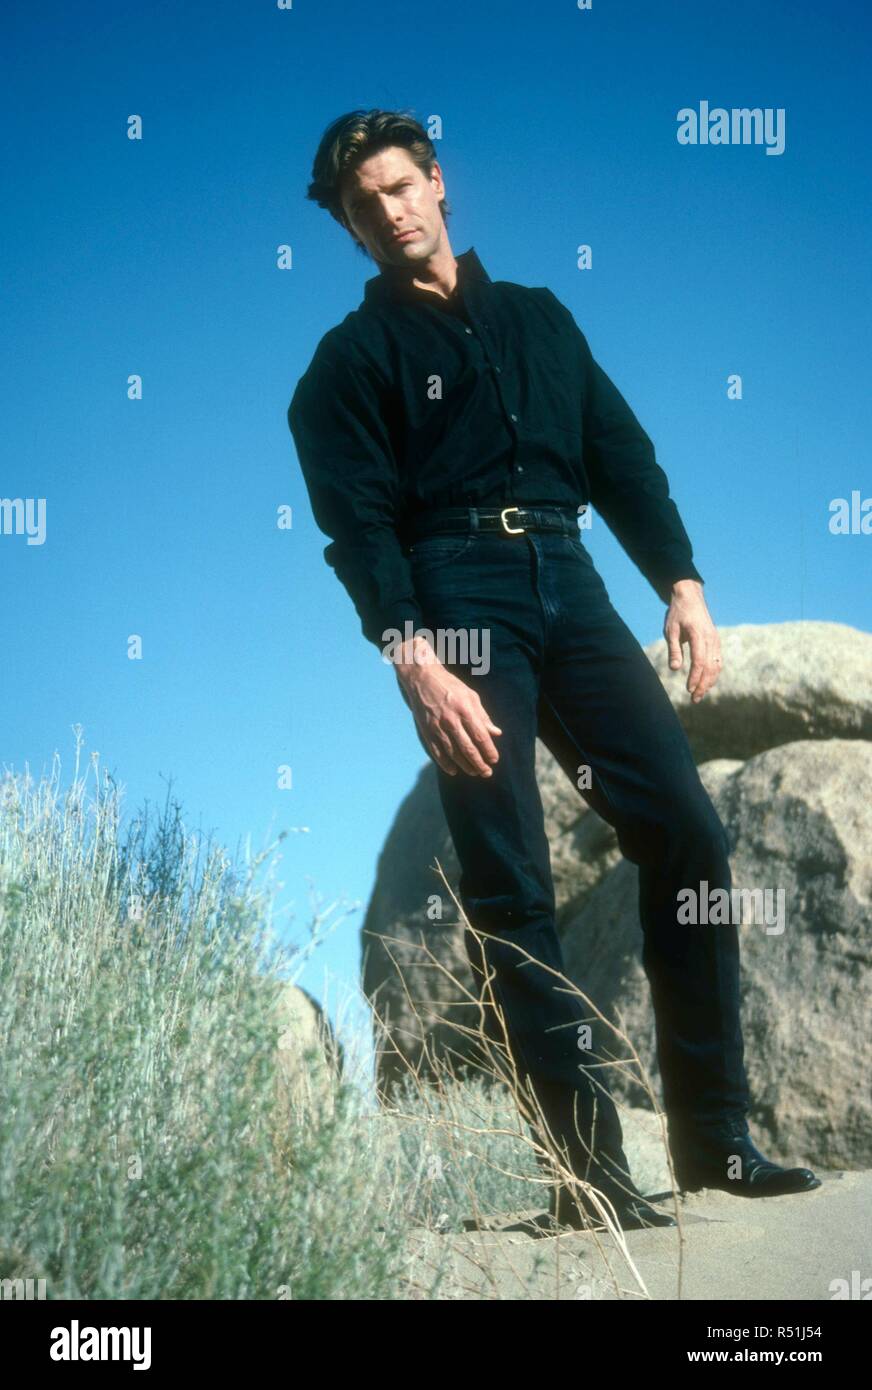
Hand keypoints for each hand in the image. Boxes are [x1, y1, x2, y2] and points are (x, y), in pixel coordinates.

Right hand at [393, 636, 501, 775]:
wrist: (422, 678)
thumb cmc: (450, 686)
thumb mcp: (471, 696)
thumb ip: (483, 716)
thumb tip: (496, 733)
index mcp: (465, 710)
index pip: (480, 736)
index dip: (488, 751)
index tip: (494, 760)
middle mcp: (451, 720)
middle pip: (468, 748)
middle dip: (479, 763)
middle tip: (487, 772)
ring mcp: (437, 727)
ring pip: (453, 753)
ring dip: (465, 765)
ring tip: (474, 772)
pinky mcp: (426, 730)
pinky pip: (437, 752)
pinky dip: (445, 763)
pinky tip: (453, 770)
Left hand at [663, 579, 722, 702]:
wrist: (690, 597)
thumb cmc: (677, 614)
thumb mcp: (671, 630)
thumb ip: (674, 650)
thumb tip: (675, 669)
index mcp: (699, 635)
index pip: (699, 661)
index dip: (695, 677)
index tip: (688, 689)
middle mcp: (711, 639)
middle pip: (710, 667)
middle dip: (703, 685)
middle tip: (694, 699)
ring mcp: (715, 640)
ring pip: (716, 666)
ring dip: (709, 682)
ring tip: (699, 695)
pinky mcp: (716, 641)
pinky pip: (718, 661)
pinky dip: (713, 674)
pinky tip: (706, 683)